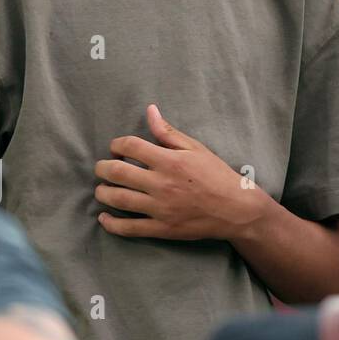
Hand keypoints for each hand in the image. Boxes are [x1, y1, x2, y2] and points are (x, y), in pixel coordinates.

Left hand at [95, 104, 263, 241]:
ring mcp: (159, 208)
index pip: (130, 147)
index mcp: (170, 161)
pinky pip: (128, 228)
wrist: (236, 209)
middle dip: (102, 168)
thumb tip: (150, 111)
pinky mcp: (161, 228)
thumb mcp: (196, 149)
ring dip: (103, 193)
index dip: (117, 144)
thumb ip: (169, 132)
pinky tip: (105, 218)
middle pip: (117, 172)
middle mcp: (161, 183)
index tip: (116, 147)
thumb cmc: (217, 175)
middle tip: (102, 167)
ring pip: (118, 199)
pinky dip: (111, 224)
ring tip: (102, 189)